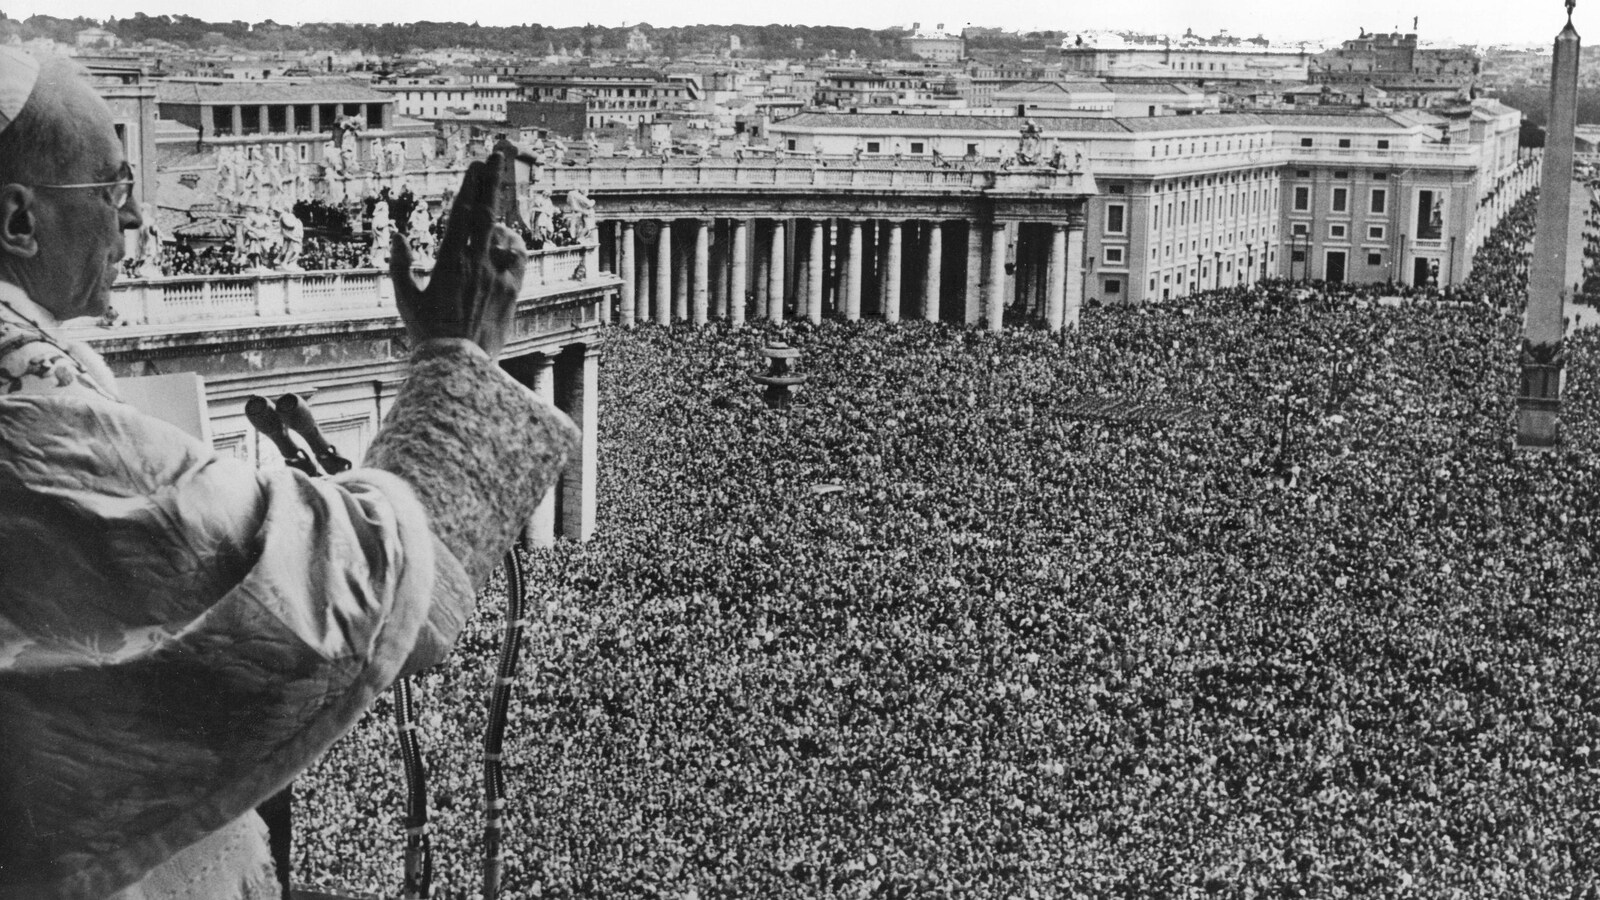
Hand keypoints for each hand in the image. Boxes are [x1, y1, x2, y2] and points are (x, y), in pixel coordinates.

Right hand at [390, 153, 526, 357]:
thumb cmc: (426, 332)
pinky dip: (515, 245)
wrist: (458, 363)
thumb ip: (399, 263)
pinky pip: (519, 260)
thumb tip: (397, 234)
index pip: (461, 214)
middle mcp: (476, 264)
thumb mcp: (405, 297)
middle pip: (485, 213)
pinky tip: (508, 236)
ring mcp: (496, 277)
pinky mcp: (511, 292)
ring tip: (497, 194)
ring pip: (503, 233)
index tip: (474, 166)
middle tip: (494, 156)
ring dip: (500, 211)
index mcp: (449, 261)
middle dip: (490, 181)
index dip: (469, 187)